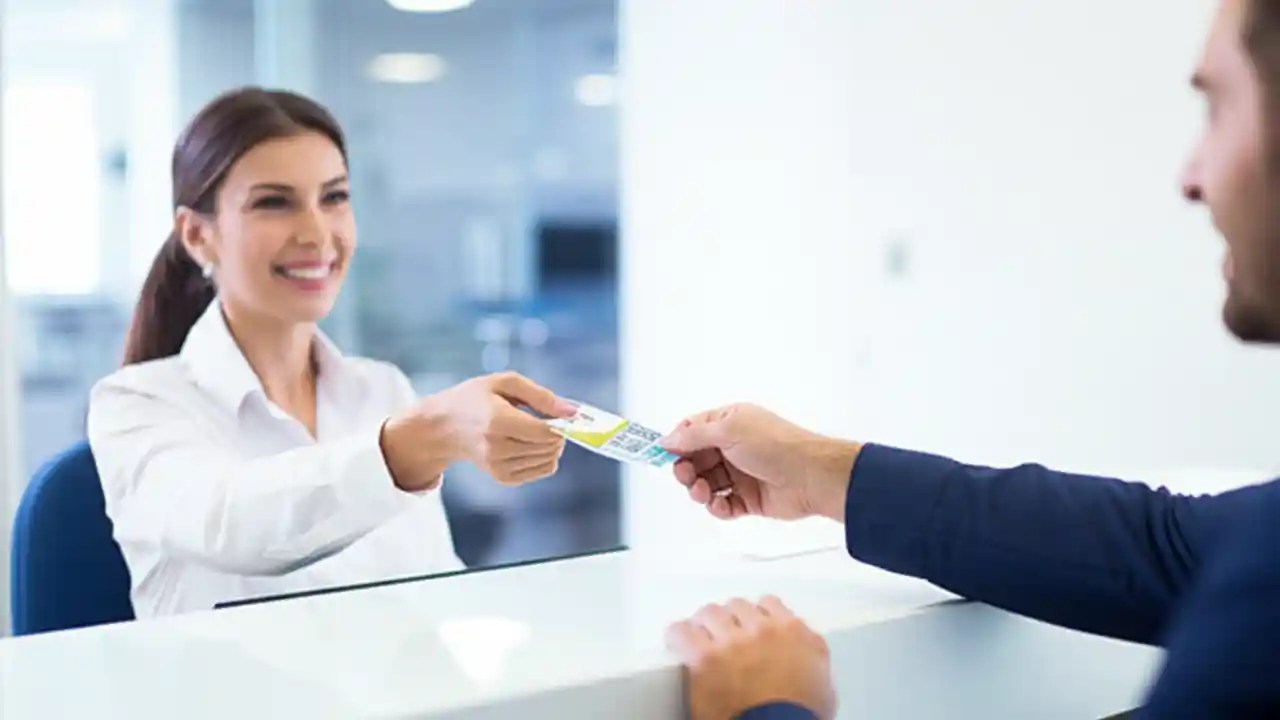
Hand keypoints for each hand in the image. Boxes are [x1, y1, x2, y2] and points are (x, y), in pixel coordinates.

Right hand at [382, 372, 573, 489]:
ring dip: (551, 445)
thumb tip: (573, 412)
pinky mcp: (502, 478)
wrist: (444, 426)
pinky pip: (541, 470)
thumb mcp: (505, 383)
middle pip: (549, 447)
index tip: (562, 414)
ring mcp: (498, 466)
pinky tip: (528, 443)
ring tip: (534, 430)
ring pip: (549, 461)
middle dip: (557, 433)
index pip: (545, 432)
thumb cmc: (476, 399)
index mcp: (497, 421)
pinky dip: (543, 457)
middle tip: (547, 419)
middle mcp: (496, 447)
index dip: (561, 424)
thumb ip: (541, 395)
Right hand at [661, 404, 860, 521]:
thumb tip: (669, 438)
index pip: (693, 430)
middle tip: (686, 476)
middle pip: (695, 459)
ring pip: (706, 484)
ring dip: (699, 490)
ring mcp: (741, 473)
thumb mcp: (729, 429)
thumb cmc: (777, 446)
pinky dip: (717, 507)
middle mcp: (734, 446)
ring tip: (705, 493)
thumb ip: (694, 435)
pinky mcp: (748, 498)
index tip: (663, 454)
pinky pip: (722, 505)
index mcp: (730, 422)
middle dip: (686, 469)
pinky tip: (722, 505)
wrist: (812, 477)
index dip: (677, 442)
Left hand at [666, 596, 835, 719]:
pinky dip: (679, 636)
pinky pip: (681, 631)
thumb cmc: (803, 715)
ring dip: (705, 626)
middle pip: (736, 606)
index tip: (751, 628)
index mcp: (792, 632)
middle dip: (730, 621)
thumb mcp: (822, 681)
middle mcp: (761, 629)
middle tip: (725, 638)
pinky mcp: (704, 658)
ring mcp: (731, 641)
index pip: (768, 603)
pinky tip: (680, 644)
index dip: (756, 616)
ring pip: (709, 613)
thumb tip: (798, 650)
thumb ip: (808, 653)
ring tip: (701, 640)